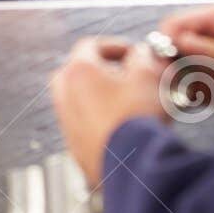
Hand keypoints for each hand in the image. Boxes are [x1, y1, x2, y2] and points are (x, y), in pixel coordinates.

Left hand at [52, 38, 167, 187]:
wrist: (131, 166)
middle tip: (125, 75)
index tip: (133, 53)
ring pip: (79, 100)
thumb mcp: (148, 75)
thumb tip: (140, 54)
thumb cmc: (136, 119)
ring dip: (101, 95)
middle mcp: (65, 96)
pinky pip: (85, 125)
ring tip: (129, 101)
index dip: (115, 46)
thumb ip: (143, 57)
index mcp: (78, 72)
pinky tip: (124, 125)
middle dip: (101, 70)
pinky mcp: (75, 147)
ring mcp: (67, 124)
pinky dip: (100, 119)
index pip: (89, 46)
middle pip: (76, 72)